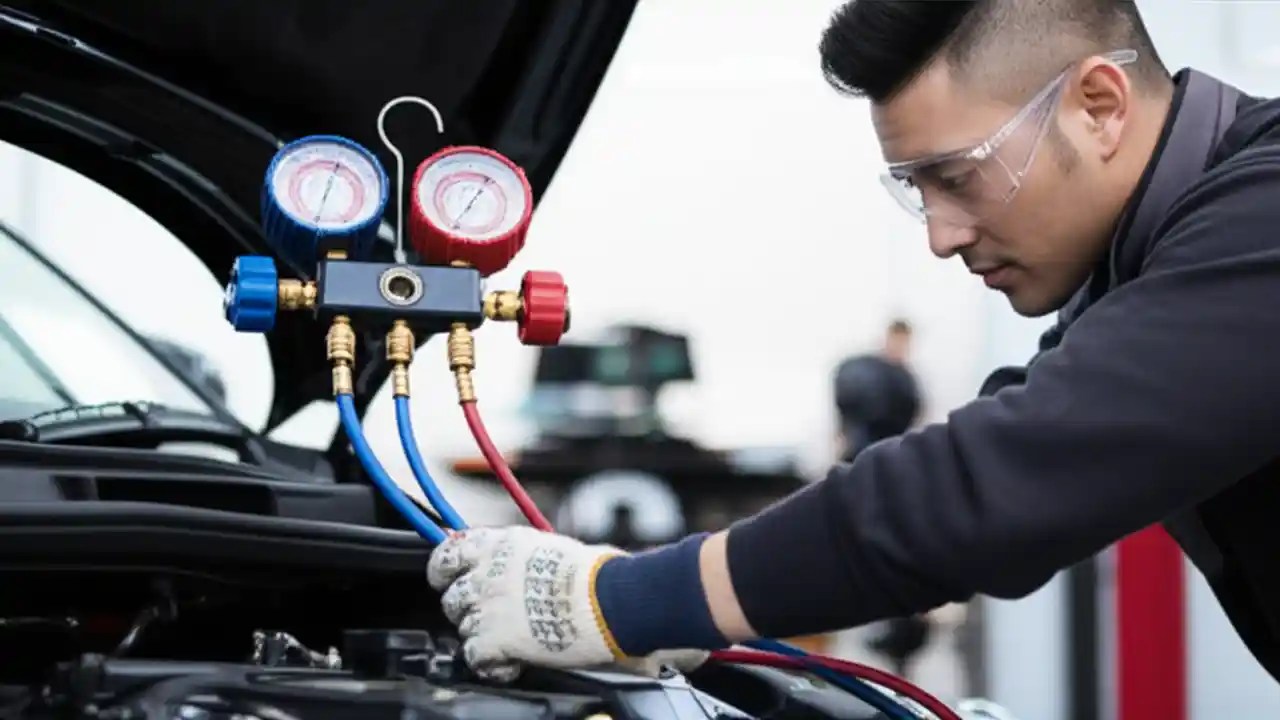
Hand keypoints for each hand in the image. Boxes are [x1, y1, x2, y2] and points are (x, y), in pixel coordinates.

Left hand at [426, 526, 707, 681]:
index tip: (446, 579)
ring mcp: (487, 605)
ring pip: (464, 628)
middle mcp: (487, 571)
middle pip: (452, 596)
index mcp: (501, 544)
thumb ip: (518, 559)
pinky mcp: (493, 638)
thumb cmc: (596, 576)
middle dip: (468, 610)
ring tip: (512, 642)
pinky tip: (511, 663)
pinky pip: (474, 657)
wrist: (609, 601)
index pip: (448, 553)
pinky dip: (491, 665)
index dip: (444, 571)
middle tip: (491, 618)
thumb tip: (510, 570)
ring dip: (484, 637)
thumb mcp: (549, 548)